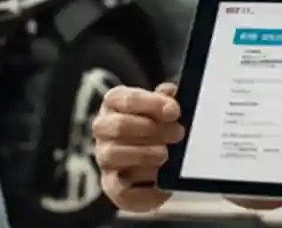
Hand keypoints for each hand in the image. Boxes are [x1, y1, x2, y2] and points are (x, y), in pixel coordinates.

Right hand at [92, 82, 186, 213]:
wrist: (154, 158)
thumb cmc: (158, 124)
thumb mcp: (164, 106)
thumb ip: (167, 99)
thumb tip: (170, 92)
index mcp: (115, 102)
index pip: (128, 99)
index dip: (153, 104)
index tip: (174, 111)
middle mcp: (103, 128)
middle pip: (119, 125)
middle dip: (152, 130)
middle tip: (178, 133)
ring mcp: (104, 157)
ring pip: (114, 154)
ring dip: (145, 154)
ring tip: (166, 154)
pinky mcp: (111, 184)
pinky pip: (120, 190)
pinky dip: (144, 188)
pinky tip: (162, 181)